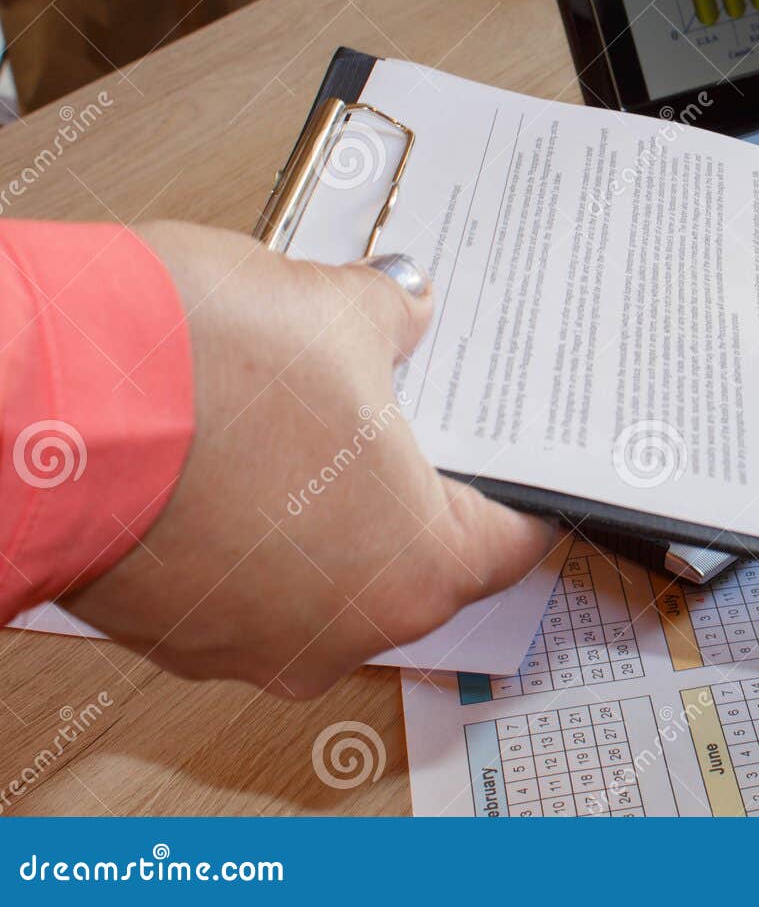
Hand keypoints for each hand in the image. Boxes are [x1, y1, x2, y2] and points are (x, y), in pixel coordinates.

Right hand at [62, 221, 560, 697]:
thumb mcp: (338, 311)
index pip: (509, 541)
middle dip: (416, 486)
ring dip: (330, 509)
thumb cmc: (202, 369)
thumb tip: (407, 306)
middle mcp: (339, 631)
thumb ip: (395, 317)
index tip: (517, 458)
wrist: (34, 397)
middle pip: (417, 560)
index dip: (518, 486)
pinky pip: (247, 582)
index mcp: (416, 570)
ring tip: (317, 423)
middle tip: (414, 416)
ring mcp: (249, 642)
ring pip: (325, 573)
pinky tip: (244, 458)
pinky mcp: (173, 632)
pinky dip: (256, 530)